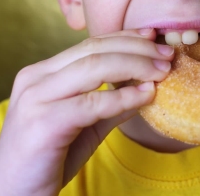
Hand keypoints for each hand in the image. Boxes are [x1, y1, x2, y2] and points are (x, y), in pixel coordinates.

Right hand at [0, 28, 172, 195]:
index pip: (88, 45)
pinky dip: (123, 97)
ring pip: (94, 68)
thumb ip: (109, 107)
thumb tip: (146, 89)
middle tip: (166, 54)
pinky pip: (92, 103)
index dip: (124, 38)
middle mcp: (34, 79)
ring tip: (162, 71)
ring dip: (134, 66)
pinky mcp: (44, 123)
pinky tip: (145, 96)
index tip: (153, 38)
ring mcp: (35, 99)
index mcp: (40, 74)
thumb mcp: (83, 127)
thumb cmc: (46, 162)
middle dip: (135, 49)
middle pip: (93, 50)